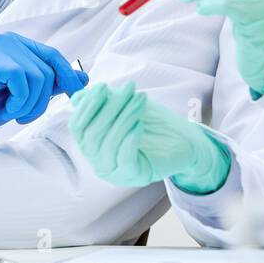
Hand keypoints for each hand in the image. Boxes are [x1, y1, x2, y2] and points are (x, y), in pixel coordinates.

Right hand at [0, 32, 88, 152]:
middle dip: (41, 101)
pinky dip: (18, 101)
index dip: (67, 76)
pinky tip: (3, 108)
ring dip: (28, 104)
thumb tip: (83, 78)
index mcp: (14, 45)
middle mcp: (5, 39)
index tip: (76, 96)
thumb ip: (49, 84)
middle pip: (48, 69)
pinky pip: (20, 78)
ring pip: (38, 76)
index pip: (52, 56)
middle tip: (20, 115)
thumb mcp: (23, 96)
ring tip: (9, 111)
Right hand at [69, 81, 230, 194]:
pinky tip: (140, 122)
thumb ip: (102, 103)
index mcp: (93, 146)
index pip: (78, 127)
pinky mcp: (135, 175)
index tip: (103, 87)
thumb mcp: (125, 109)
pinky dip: (130, 138)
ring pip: (108, 144)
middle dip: (109, 107)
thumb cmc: (153, 124)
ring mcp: (116, 172)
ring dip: (123, 117)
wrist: (185, 142)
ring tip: (140, 98)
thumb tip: (79, 97)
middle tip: (128, 88)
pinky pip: (125, 158)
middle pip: (92, 134)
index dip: (87, 106)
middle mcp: (99, 162)